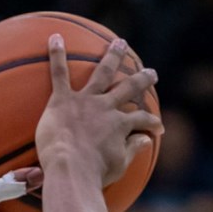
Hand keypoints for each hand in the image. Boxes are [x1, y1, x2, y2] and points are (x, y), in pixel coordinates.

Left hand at [35, 35, 160, 184]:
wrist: (70, 171)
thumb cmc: (93, 174)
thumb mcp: (119, 165)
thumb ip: (132, 150)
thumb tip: (146, 140)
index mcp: (120, 124)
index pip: (142, 119)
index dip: (152, 124)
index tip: (157, 129)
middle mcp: (106, 107)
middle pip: (128, 88)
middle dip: (141, 80)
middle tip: (151, 72)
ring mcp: (85, 101)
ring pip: (103, 73)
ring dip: (113, 57)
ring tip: (120, 44)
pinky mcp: (63, 100)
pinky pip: (59, 73)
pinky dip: (57, 55)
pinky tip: (55, 37)